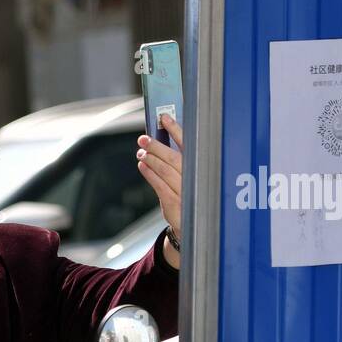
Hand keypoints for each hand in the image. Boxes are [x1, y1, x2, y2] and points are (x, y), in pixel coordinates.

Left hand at [136, 114, 183, 237]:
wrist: (194, 224)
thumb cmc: (189, 194)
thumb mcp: (188, 176)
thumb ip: (178, 160)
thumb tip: (159, 141)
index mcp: (200, 168)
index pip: (188, 145)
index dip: (176, 130)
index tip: (164, 118)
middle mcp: (195, 178)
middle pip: (173, 157)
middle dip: (157, 146)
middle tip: (143, 139)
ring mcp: (185, 191)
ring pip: (165, 170)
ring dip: (150, 159)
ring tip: (141, 152)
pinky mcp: (174, 203)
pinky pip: (159, 185)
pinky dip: (149, 174)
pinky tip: (142, 165)